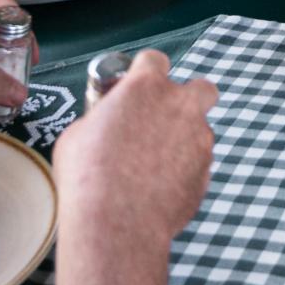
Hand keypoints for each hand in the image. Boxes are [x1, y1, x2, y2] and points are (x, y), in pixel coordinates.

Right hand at [54, 50, 217, 253]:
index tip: (136, 88)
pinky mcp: (206, 171)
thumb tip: (106, 121)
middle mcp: (180, 105)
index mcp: (146, 87)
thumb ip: (103, 116)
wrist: (115, 224)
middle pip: (200, 89)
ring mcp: (199, 138)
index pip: (154, 60)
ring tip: (151, 167)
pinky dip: (183, 172)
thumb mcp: (78, 133)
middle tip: (164, 119)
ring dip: (182, 142)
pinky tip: (158, 189)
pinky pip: (197, 165)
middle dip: (187, 100)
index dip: (144, 73)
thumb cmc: (87, 178)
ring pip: (198, 132)